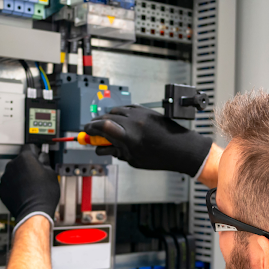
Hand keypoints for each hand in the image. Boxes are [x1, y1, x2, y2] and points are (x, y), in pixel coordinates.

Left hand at [0, 145, 59, 230]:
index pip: (30, 146)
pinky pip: (8, 183)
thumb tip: (43, 158)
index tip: (39, 155)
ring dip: (20, 175)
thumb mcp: (52, 173)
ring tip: (31, 185)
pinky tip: (24, 191)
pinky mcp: (1, 188)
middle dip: (28, 165)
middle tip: (37, 174)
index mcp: (26, 158)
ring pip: (14, 171)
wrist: (34, 212)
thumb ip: (45, 161)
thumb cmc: (44, 195)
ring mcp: (5, 177)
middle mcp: (13, 165)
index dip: (36, 151)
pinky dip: (14, 186)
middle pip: (21, 160)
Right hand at [84, 105, 212, 176]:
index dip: (90, 129)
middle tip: (92, 131)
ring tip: (106, 127)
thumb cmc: (161, 157)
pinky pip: (127, 108)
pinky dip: (119, 113)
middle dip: (96, 124)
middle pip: (106, 118)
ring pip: (115, 111)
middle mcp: (134, 123)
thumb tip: (102, 148)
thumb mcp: (134, 160)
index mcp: (129, 138)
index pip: (102, 127)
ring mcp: (140, 114)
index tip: (86, 132)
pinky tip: (119, 120)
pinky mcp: (146, 110)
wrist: (182, 148)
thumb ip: (116, 152)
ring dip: (107, 118)